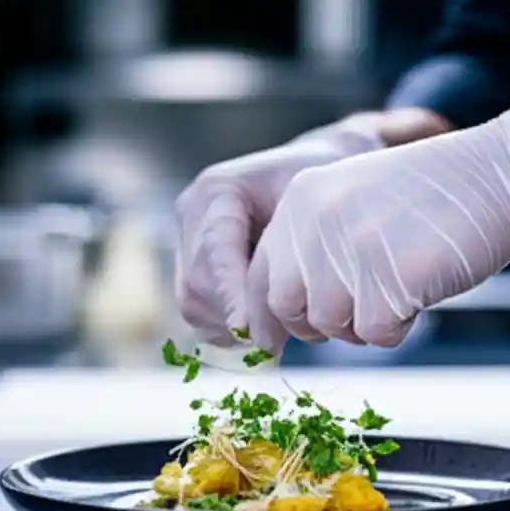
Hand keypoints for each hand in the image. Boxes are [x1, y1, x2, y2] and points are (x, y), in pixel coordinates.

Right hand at [174, 118, 381, 344]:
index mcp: (217, 190)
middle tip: (280, 340)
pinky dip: (229, 328)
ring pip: (193, 304)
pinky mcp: (191, 266)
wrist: (314, 171)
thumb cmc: (322, 181)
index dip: (228, 293)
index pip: (214, 250)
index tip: (246, 327)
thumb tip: (282, 307)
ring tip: (278, 330)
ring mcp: (186, 241)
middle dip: (236, 317)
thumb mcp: (316, 202)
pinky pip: (199, 314)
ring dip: (232, 327)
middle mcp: (192, 214)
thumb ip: (295, 247)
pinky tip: (263, 323)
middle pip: (196, 284)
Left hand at [247, 88, 509, 350]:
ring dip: (363, 324)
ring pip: (329, 324)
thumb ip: (312, 244)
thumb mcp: (350, 202)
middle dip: (320, 322)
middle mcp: (315, 222)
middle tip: (363, 308)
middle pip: (287, 306)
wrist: (500, 175)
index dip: (272, 316)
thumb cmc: (432, 198)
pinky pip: (374, 334)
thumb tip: (280, 312)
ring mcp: (351, 250)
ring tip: (399, 290)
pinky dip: (399, 328)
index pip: (258, 275)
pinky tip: (421, 293)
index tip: (283, 338)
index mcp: (300, 200)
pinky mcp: (389, 280)